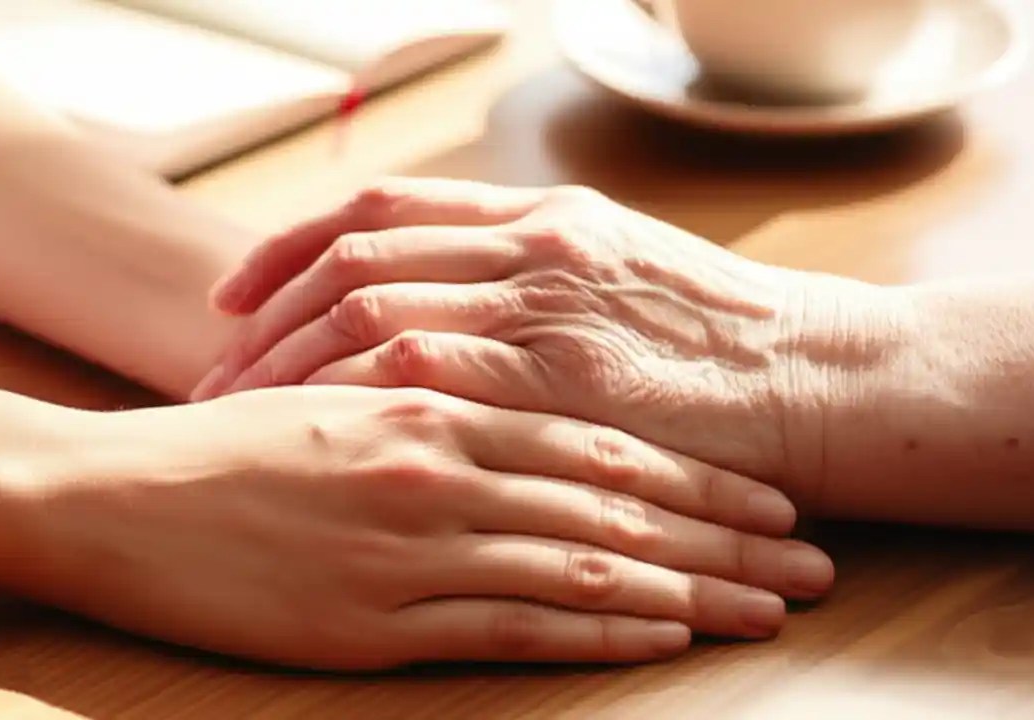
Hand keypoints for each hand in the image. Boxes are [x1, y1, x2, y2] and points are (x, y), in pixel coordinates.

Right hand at [32, 386, 831, 669]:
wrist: (115, 499)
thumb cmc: (226, 447)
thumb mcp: (339, 397)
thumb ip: (434, 405)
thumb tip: (522, 432)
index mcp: (433, 404)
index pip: (599, 443)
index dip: (694, 476)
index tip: (766, 500)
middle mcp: (440, 467)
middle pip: (617, 503)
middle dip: (726, 536)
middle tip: (809, 560)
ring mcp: (412, 545)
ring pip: (586, 563)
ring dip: (690, 589)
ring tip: (767, 608)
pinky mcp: (375, 620)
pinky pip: (514, 623)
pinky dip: (599, 628)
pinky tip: (661, 637)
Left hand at [200, 178, 909, 503]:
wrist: (820, 378)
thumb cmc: (717, 340)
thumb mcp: (618, 276)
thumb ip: (528, 277)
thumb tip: (439, 300)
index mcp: (540, 215)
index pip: (382, 211)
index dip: (290, 247)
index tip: (233, 295)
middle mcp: (532, 243)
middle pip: (357, 258)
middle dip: (269, 315)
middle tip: (213, 368)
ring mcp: (547, 302)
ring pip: (374, 309)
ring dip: (292, 360)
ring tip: (239, 409)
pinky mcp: (565, 374)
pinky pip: (429, 371)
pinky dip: (357, 394)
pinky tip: (316, 430)